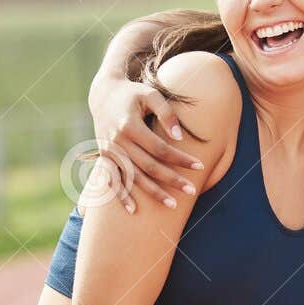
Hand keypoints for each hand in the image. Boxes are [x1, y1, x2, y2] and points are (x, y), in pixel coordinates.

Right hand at [90, 76, 201, 214]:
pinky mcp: (104, 157)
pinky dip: (121, 196)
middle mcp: (117, 140)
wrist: (103, 95)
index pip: (159, 148)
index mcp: (129, 125)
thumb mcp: (151, 95)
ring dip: (152, 193)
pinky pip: (112, 180)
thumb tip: (180, 138)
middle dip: (171, 180)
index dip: (180, 158)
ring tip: (173, 205)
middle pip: (148, 166)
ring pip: (133, 177)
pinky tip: (133, 211)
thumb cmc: (133, 94)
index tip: (200, 166)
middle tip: (192, 191)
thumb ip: (167, 113)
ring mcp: (109, 151)